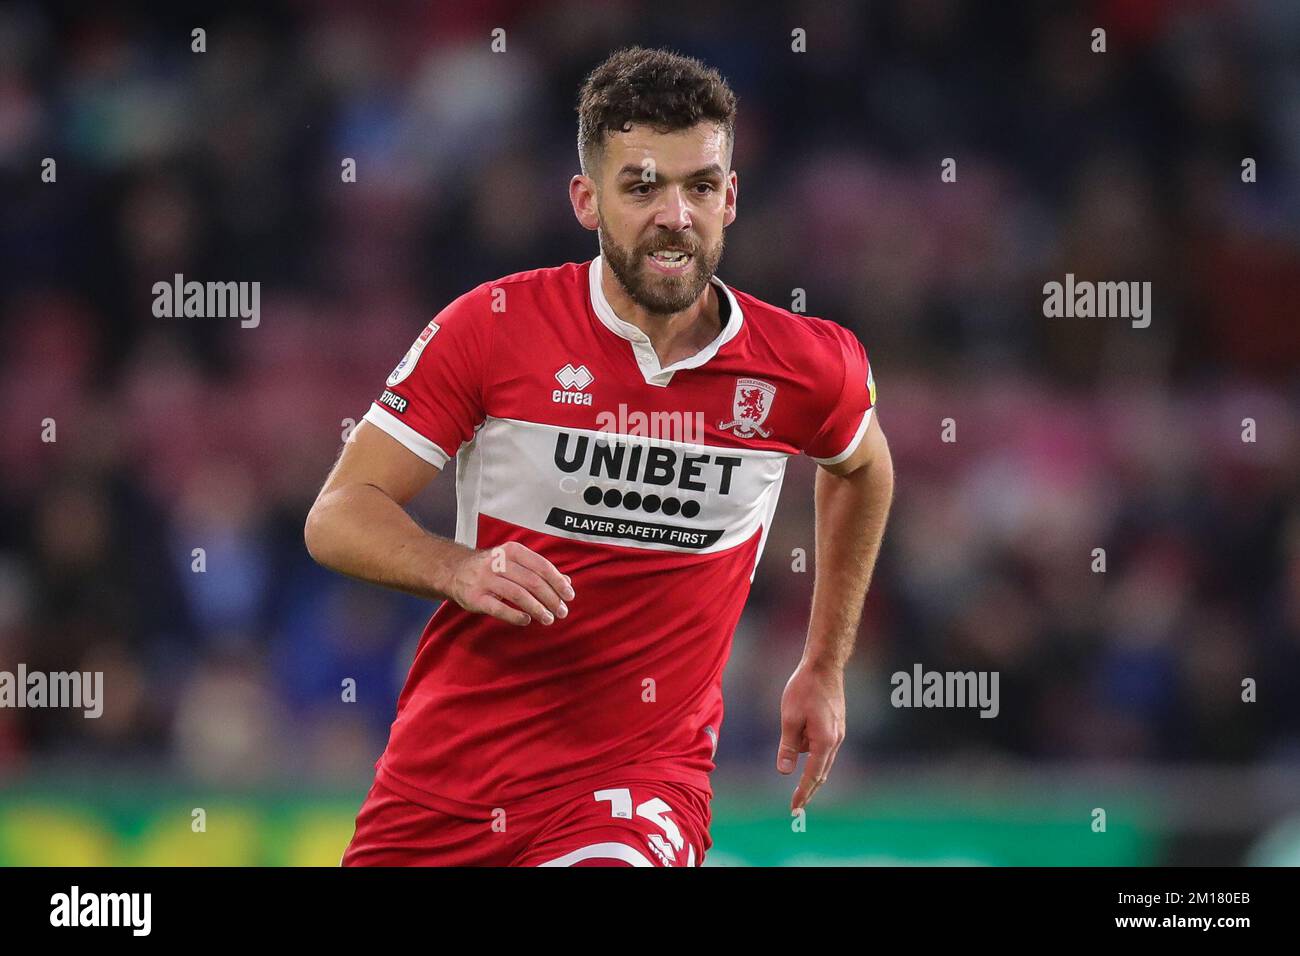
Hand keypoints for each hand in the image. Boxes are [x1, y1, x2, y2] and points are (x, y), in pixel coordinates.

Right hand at [445, 541, 573, 626]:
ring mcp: (485, 579)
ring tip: (548, 619)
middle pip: (531, 581)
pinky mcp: (475, 597)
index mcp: (512, 551)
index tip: (569, 596)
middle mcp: (498, 562)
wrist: (455, 571)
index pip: (541, 565)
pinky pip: (498, 608)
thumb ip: (540, 571)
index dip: (557, 582)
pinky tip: (527, 620)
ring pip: (517, 594)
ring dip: (537, 608)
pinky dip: (515, 615)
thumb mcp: (515, 563)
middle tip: (561, 612)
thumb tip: (567, 582)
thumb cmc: (493, 568)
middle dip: (550, 598)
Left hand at [776, 662, 845, 810]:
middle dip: (809, 789)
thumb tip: (785, 772)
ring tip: (794, 744)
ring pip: (821, 757)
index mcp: (824, 741)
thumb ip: (788, 747)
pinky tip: (801, 734)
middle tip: (797, 806)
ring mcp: (838, 732)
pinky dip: (812, 749)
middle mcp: (835, 740)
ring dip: (808, 762)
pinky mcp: (836, 725)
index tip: (795, 808)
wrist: (824, 666)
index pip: (812, 775)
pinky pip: (823, 745)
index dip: (803, 793)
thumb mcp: (789, 718)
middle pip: (821, 772)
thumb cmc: (804, 689)